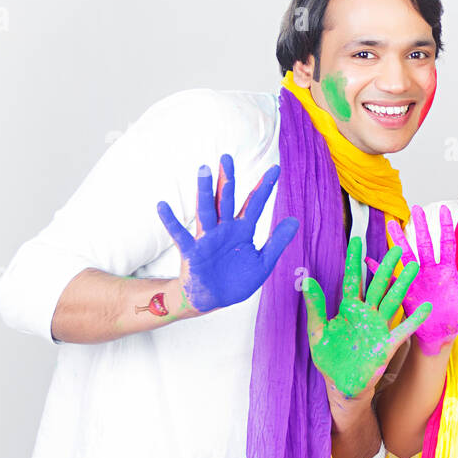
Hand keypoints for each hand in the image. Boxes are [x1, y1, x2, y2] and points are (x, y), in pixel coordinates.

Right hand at [156, 155, 298, 313]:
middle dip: (228, 179)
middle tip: (227, 157)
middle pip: (226, 199)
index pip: (255, 204)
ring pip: (206, 210)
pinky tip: (162, 205)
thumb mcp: (264, 261)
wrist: (214, 300)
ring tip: (203, 170)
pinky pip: (180, 235)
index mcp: (243, 230)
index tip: (275, 168)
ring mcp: (207, 238)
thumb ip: (278, 241)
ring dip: (205, 191)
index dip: (265, 187)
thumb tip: (295, 220)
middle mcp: (225, 229)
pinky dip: (171, 221)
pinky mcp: (193, 252)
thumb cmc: (237, 280)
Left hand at [304, 237, 431, 397]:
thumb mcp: (317, 331)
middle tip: (397, 246)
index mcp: (348, 309)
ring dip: (403, 284)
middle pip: (378, 284)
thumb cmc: (329, 358)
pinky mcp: (387, 343)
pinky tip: (426, 307)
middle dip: (387, 266)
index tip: (357, 239)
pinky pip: (404, 329)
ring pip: (393, 300)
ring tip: (414, 266)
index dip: (354, 260)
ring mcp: (379, 327)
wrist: (342, 384)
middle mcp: (366, 314)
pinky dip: (415, 319)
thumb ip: (315, 307)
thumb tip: (306, 281)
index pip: (352, 279)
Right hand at [385, 205, 457, 355]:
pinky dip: (379, 269)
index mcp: (447, 271)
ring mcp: (416, 279)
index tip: (444, 209)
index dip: (445, 226)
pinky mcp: (404, 290)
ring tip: (391, 224)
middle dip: (420, 226)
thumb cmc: (455, 318)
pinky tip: (369, 259)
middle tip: (415, 208)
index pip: (447, 243)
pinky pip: (390, 277)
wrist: (438, 336)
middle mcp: (430, 271)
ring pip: (406, 255)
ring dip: (399, 240)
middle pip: (424, 244)